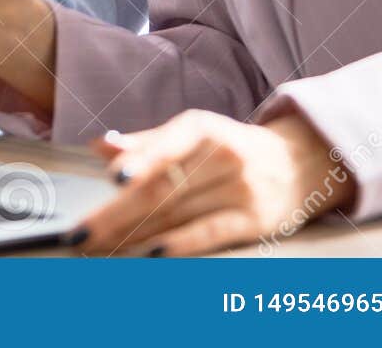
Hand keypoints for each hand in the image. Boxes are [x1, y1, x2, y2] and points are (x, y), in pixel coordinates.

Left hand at [65, 109, 354, 255]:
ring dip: (133, 234)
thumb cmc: (231, 147)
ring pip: (178, 214)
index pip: (167, 145)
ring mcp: (241, 189)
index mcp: (202, 127)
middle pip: (163, 188)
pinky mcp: (254, 220)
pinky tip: (151, 253)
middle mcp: (223, 155)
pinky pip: (210, 234)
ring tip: (99, 247)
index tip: (113, 176)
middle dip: (116, 213)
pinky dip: (180, 244)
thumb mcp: (193, 134)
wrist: (300, 162)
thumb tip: (102, 146)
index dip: (140, 160)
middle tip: (81, 233)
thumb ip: (147, 142)